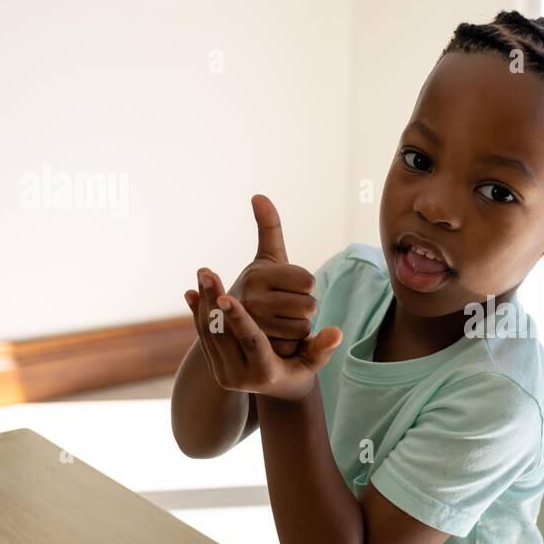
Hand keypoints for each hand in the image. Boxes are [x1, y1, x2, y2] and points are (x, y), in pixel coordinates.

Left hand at [184, 267, 342, 401]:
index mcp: (265, 374)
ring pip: (208, 333)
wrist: (279, 392)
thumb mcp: (313, 362)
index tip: (227, 295)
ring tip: (203, 274)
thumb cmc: (301, 370)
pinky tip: (192, 292)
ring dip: (204, 303)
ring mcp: (223, 372)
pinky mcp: (214, 365)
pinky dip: (198, 313)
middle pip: (222, 335)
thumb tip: (337, 332)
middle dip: (212, 302)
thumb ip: (322, 347)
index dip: (239, 318)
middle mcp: (239, 376)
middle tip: (206, 272)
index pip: (251, 342)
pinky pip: (203, 336)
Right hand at [227, 194, 322, 358]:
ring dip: (298, 326)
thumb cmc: (259, 288)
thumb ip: (269, 227)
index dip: (305, 286)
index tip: (288, 287)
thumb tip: (258, 195)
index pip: (308, 281)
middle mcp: (252, 299)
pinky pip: (296, 344)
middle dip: (303, 307)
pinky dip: (292, 343)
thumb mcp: (266, 258)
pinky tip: (276, 338)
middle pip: (309, 305)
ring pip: (304, 326)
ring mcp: (254, 327)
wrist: (234, 329)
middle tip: (282, 307)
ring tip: (277, 322)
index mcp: (258, 275)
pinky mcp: (259, 349)